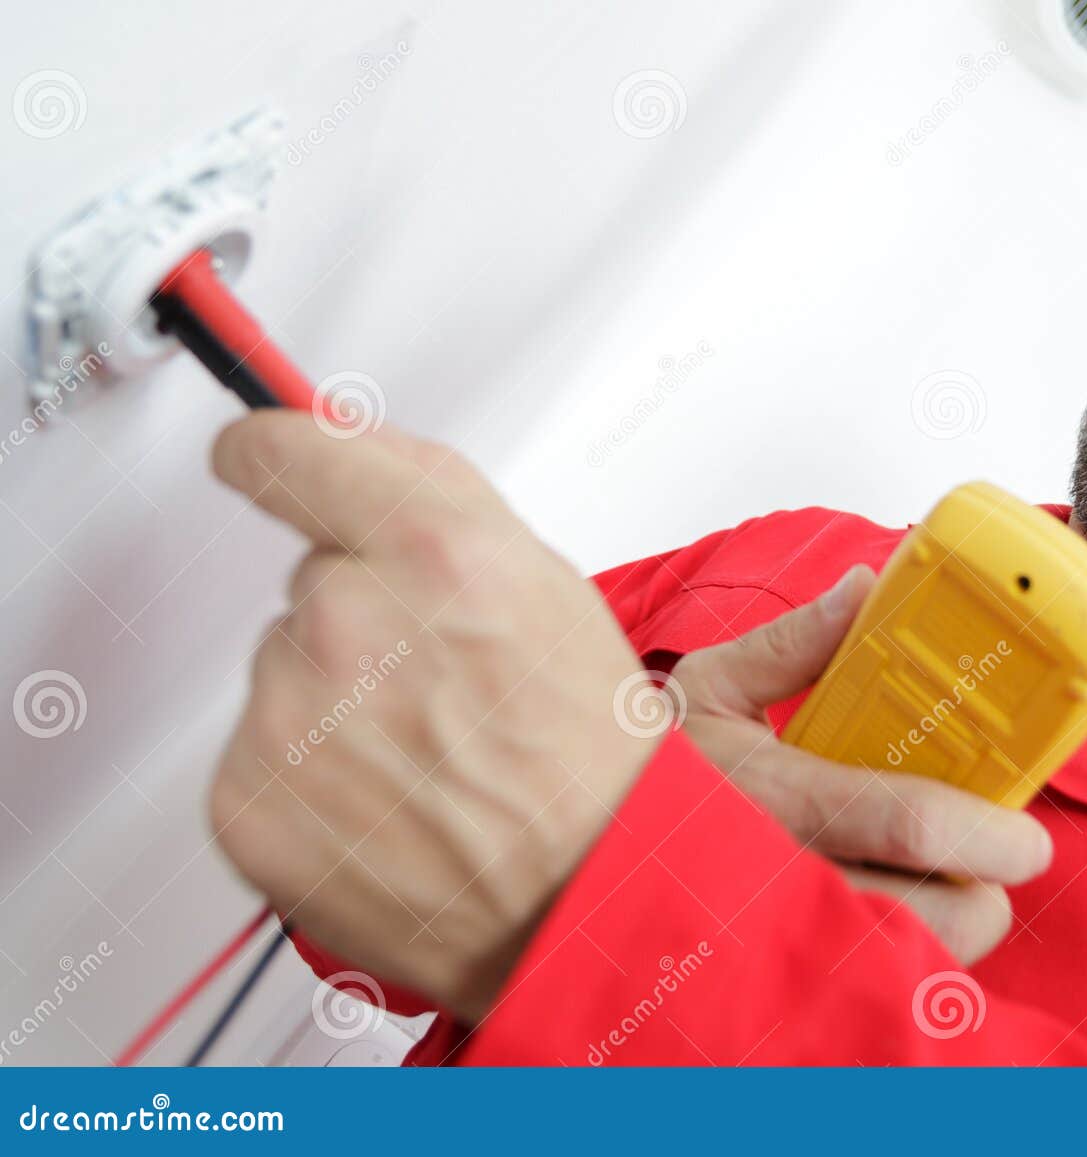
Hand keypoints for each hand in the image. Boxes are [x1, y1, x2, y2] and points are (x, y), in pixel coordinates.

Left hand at [207, 412, 658, 1021]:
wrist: (583, 900)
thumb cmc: (589, 758)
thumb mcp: (551, 587)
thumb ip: (436, 495)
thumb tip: (347, 438)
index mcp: (432, 552)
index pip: (283, 450)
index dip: (275, 452)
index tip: (261, 459)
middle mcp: (347, 623)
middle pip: (310, 580)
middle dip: (364, 617)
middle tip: (443, 684)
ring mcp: (285, 716)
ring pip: (285, 669)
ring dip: (336, 701)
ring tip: (426, 756)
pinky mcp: (244, 800)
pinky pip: (256, 752)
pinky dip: (307, 776)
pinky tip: (383, 802)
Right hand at [670, 566, 1053, 964]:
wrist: (572, 854)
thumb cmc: (648, 774)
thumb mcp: (706, 691)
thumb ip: (791, 645)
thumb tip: (865, 589)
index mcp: (772, 796)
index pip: (905, 822)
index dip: (986, 832)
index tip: (1030, 838)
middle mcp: (779, 882)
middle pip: (927, 921)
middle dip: (979, 901)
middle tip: (984, 866)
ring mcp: (775, 947)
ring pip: (903, 971)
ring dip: (938, 938)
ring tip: (931, 893)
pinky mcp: (770, 990)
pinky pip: (861, 1000)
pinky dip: (891, 975)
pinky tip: (881, 930)